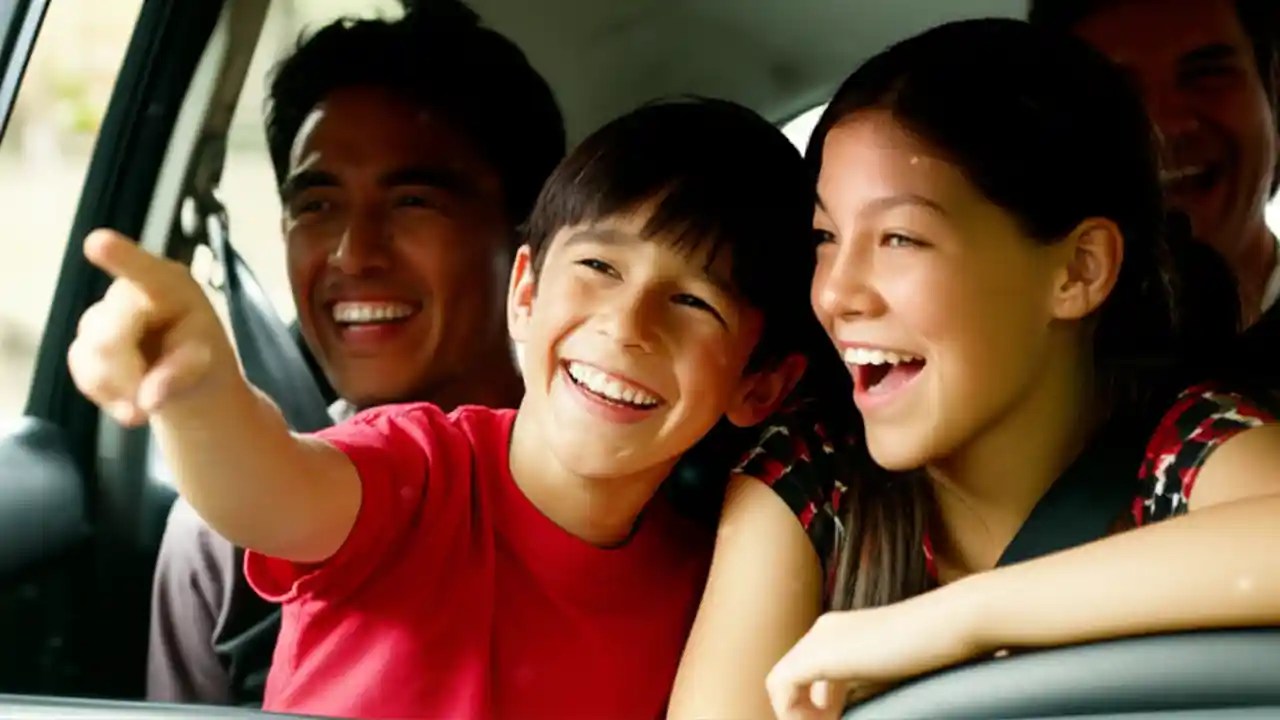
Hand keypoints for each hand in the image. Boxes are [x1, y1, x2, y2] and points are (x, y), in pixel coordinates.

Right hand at [68, 229, 237, 425]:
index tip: (98, 242)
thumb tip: (149, 398)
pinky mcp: (84, 345)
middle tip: (157, 395)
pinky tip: (132, 403)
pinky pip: (84, 374)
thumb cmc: (204, 360)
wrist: (189, 385)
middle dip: (130, 370)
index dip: (121, 256)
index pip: (144, 270)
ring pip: (93, 356)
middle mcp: (129, 292)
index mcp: (168, 286)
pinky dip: (109, 396)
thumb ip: (182, 374)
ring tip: (150, 401)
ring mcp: (101, 316)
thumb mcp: (209, 366)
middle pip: (109, 332)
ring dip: (122, 388)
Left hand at [766, 585, 985, 719]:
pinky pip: (782, 687)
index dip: (814, 705)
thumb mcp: (891, 671)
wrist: (952, 622)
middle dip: (803, 711)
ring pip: (781, 683)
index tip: (840, 719)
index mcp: (839, 631)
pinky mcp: (820, 653)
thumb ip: (864, 685)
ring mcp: (820, 638)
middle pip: (791, 678)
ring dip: (797, 714)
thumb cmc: (936, 648)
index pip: (807, 672)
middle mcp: (824, 630)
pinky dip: (793, 713)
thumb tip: (848, 710)